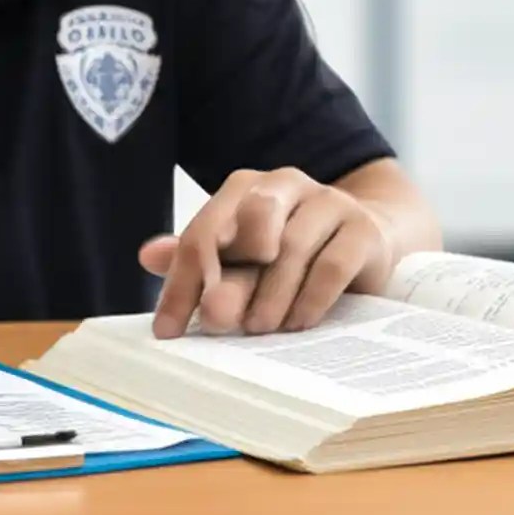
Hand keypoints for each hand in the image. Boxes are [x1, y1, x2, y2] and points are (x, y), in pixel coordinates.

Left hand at [139, 167, 397, 338]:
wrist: (365, 241)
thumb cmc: (287, 252)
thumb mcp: (239, 256)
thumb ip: (196, 257)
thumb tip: (148, 256)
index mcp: (245, 188)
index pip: (203, 232)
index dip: (182, 283)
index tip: (168, 330)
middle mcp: (285, 184)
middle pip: (252, 221)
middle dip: (232, 277)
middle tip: (219, 320)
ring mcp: (329, 201)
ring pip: (293, 247)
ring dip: (272, 295)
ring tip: (260, 328)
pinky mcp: (363, 230)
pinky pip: (332, 264)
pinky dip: (310, 298)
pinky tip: (298, 322)